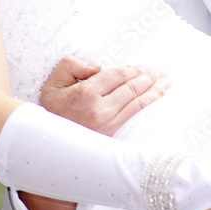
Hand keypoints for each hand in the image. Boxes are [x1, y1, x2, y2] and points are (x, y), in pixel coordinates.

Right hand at [39, 54, 170, 135]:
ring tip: (166, 82)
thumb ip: (74, 64)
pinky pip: (134, 116)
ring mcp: (107, 125)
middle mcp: (99, 109)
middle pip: (131, 87)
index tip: (142, 67)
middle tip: (161, 72)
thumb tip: (99, 68)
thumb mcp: (54, 81)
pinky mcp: (112, 136)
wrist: (45, 145)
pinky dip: (148, 105)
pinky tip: (157, 98)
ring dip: (155, 90)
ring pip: (137, 102)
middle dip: (149, 77)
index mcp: (85, 93)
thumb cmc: (50, 111)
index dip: (132, 69)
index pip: (117, 75)